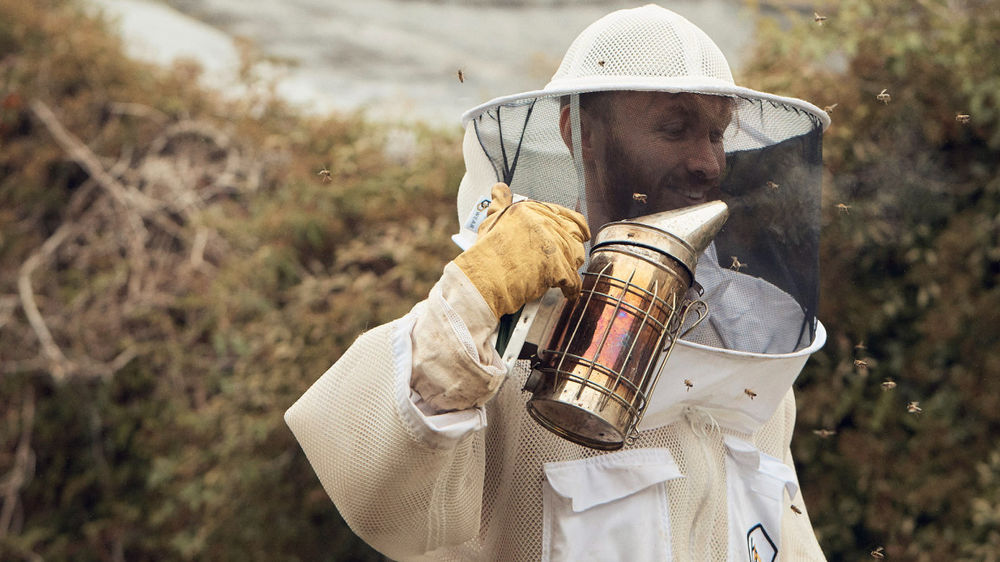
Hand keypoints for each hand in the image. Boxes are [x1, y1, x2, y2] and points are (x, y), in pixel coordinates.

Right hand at [454, 183, 590, 318]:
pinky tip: (567, 292)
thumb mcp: (492, 220)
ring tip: (561, 274)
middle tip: (562, 258)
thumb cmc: (487, 251)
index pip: (565, 215)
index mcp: (533, 210)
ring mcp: (555, 246)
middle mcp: (547, 223)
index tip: (580, 232)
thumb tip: (499, 188)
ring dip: (571, 266)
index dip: (573, 225)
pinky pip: (573, 280)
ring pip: (576, 256)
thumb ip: (500, 203)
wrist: (486, 277)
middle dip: (570, 248)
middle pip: (574, 235)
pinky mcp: (560, 269)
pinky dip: (571, 289)